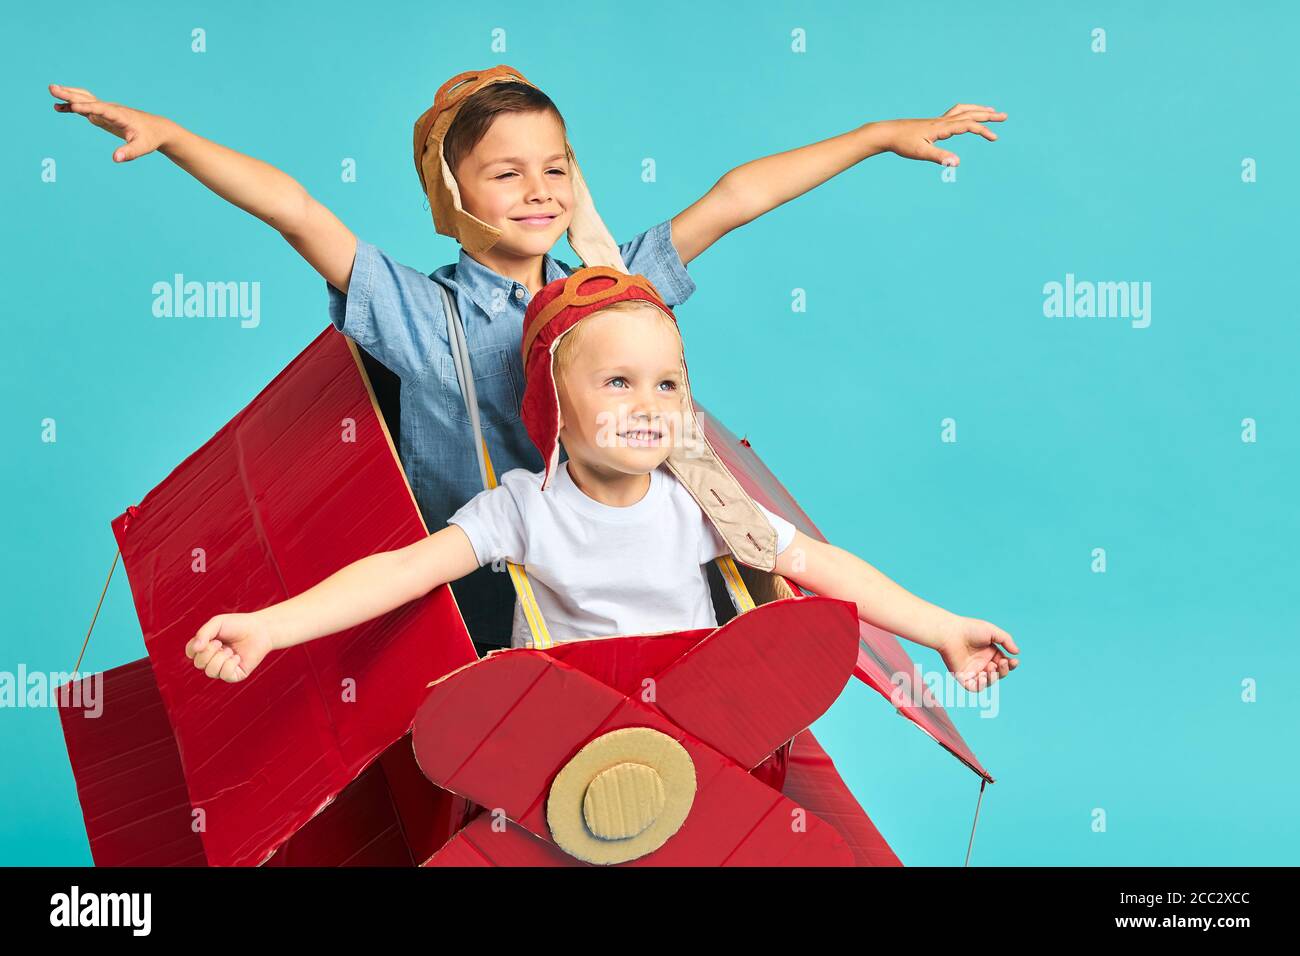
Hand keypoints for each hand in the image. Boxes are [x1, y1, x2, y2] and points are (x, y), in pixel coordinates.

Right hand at [49, 84, 171, 161]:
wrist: (156, 129)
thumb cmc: (150, 138)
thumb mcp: (142, 147)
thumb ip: (129, 152)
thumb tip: (115, 159)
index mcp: (120, 115)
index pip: (101, 109)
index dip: (88, 107)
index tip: (73, 107)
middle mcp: (110, 109)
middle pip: (88, 99)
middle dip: (71, 95)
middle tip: (52, 89)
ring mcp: (106, 110)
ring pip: (85, 100)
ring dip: (69, 96)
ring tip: (52, 91)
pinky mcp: (103, 115)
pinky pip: (86, 108)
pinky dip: (73, 106)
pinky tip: (59, 107)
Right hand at [184, 613, 275, 682]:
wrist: (261, 630)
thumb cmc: (238, 625)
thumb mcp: (218, 623)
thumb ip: (203, 633)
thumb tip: (195, 649)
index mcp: (205, 647)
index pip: (190, 652)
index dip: (196, 646)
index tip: (210, 637)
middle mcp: (211, 660)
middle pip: (199, 663)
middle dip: (210, 651)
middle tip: (221, 642)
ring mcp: (222, 669)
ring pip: (210, 672)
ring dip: (221, 658)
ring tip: (230, 650)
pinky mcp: (234, 675)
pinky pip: (225, 675)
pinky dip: (230, 665)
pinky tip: (237, 658)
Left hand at [868, 103, 1006, 166]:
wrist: (888, 133)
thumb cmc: (903, 143)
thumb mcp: (921, 152)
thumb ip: (940, 157)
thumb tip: (957, 163)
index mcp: (942, 127)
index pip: (968, 125)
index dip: (983, 130)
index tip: (994, 138)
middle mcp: (942, 121)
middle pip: (970, 114)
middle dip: (988, 115)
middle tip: (1004, 116)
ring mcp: (938, 121)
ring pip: (963, 111)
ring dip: (978, 110)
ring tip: (990, 111)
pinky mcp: (933, 123)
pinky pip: (954, 114)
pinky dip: (965, 113)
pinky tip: (966, 118)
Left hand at [936, 614, 1019, 690]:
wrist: (950, 633)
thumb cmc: (970, 629)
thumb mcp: (992, 631)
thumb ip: (1006, 640)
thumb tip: (1017, 653)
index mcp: (989, 653)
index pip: (1004, 663)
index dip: (1011, 665)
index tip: (1014, 661)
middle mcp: (982, 663)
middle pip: (999, 674)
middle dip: (1004, 670)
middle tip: (1002, 662)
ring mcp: (972, 671)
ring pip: (989, 682)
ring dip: (994, 677)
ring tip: (991, 667)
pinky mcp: (963, 677)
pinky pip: (975, 688)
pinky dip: (981, 685)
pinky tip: (983, 676)